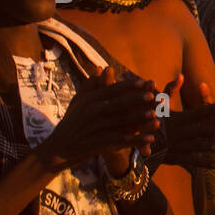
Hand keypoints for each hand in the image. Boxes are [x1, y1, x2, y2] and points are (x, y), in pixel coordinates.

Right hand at [37, 66, 158, 171]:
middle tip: (154, 96)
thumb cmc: (71, 122)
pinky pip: (121, 141)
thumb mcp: (79, 102)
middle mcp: (92, 113)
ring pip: (122, 123)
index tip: (144, 82)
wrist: (57, 148)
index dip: (129, 87)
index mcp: (89, 101)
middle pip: (119, 105)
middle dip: (138, 100)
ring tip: (156, 116)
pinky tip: (150, 139)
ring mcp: (95, 129)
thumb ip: (90, 85)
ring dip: (140, 120)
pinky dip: (136, 140)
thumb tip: (101, 67)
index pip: (112, 90)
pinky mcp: (99, 144)